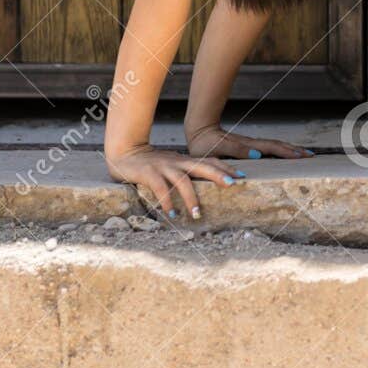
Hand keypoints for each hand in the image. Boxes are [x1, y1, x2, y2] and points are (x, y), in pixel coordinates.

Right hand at [104, 143, 239, 219]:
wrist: (126, 152)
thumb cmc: (153, 164)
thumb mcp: (173, 165)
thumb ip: (187, 172)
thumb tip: (207, 184)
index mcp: (185, 161)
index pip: (209, 161)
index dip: (225, 167)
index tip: (241, 175)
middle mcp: (178, 162)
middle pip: (202, 166)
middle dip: (218, 174)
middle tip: (232, 185)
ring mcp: (164, 167)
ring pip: (182, 180)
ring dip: (191, 198)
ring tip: (197, 214)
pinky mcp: (149, 173)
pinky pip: (160, 188)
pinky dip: (167, 201)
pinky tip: (171, 214)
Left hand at [185, 122, 314, 160]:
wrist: (199, 130)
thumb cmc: (205, 144)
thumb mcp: (219, 149)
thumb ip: (236, 151)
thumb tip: (257, 155)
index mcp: (248, 146)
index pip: (272, 149)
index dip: (286, 153)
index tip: (301, 156)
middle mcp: (252, 144)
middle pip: (278, 146)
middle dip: (294, 151)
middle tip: (311, 156)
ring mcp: (251, 144)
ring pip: (275, 145)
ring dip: (290, 149)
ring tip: (305, 154)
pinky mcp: (248, 146)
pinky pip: (269, 147)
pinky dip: (281, 149)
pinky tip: (286, 153)